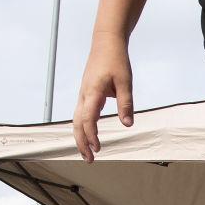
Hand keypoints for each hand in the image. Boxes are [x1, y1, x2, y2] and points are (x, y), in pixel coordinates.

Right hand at [73, 34, 133, 161]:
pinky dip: (82, 128)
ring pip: (76, 120)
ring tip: (88, 153)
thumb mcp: (126, 83)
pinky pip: (80, 114)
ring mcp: (83, 94)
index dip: (92, 135)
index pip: (88, 118)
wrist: (106, 43)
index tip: (98, 149)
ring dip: (81, 137)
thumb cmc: (117, 61)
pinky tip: (89, 137)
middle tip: (90, 160)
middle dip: (82, 142)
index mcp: (93, 92)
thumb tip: (128, 125)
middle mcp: (84, 94)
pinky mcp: (85, 94)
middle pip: (77, 123)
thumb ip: (126, 104)